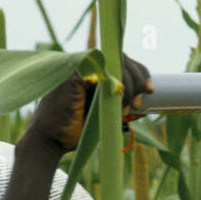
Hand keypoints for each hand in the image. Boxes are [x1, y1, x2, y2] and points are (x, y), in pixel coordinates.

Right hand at [23, 53, 153, 154]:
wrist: (50, 141)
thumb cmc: (74, 131)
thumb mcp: (105, 118)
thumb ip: (122, 108)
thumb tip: (145, 107)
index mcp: (95, 74)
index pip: (123, 63)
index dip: (141, 73)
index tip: (150, 91)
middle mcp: (87, 67)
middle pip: (123, 58)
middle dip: (138, 79)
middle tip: (141, 101)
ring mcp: (79, 68)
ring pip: (115, 62)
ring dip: (129, 83)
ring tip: (128, 107)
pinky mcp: (74, 74)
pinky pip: (102, 69)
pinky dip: (114, 83)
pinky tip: (116, 99)